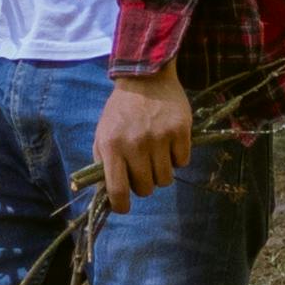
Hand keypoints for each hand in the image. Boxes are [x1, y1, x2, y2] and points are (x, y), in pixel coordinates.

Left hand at [92, 69, 193, 208]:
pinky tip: (169, 142)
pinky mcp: (180, 131)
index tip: (124, 207)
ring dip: (161, 172)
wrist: (145, 76)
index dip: (121, 206)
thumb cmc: (121, 111)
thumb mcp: (103, 134)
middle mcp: (135, 144)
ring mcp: (160, 138)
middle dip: (144, 183)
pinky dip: (177, 158)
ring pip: (165, 180)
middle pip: (145, 188)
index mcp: (112, 146)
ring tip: (156, 155)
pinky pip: (182, 163)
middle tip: (142, 168)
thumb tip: (106, 196)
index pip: (117, 190)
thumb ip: (102, 164)